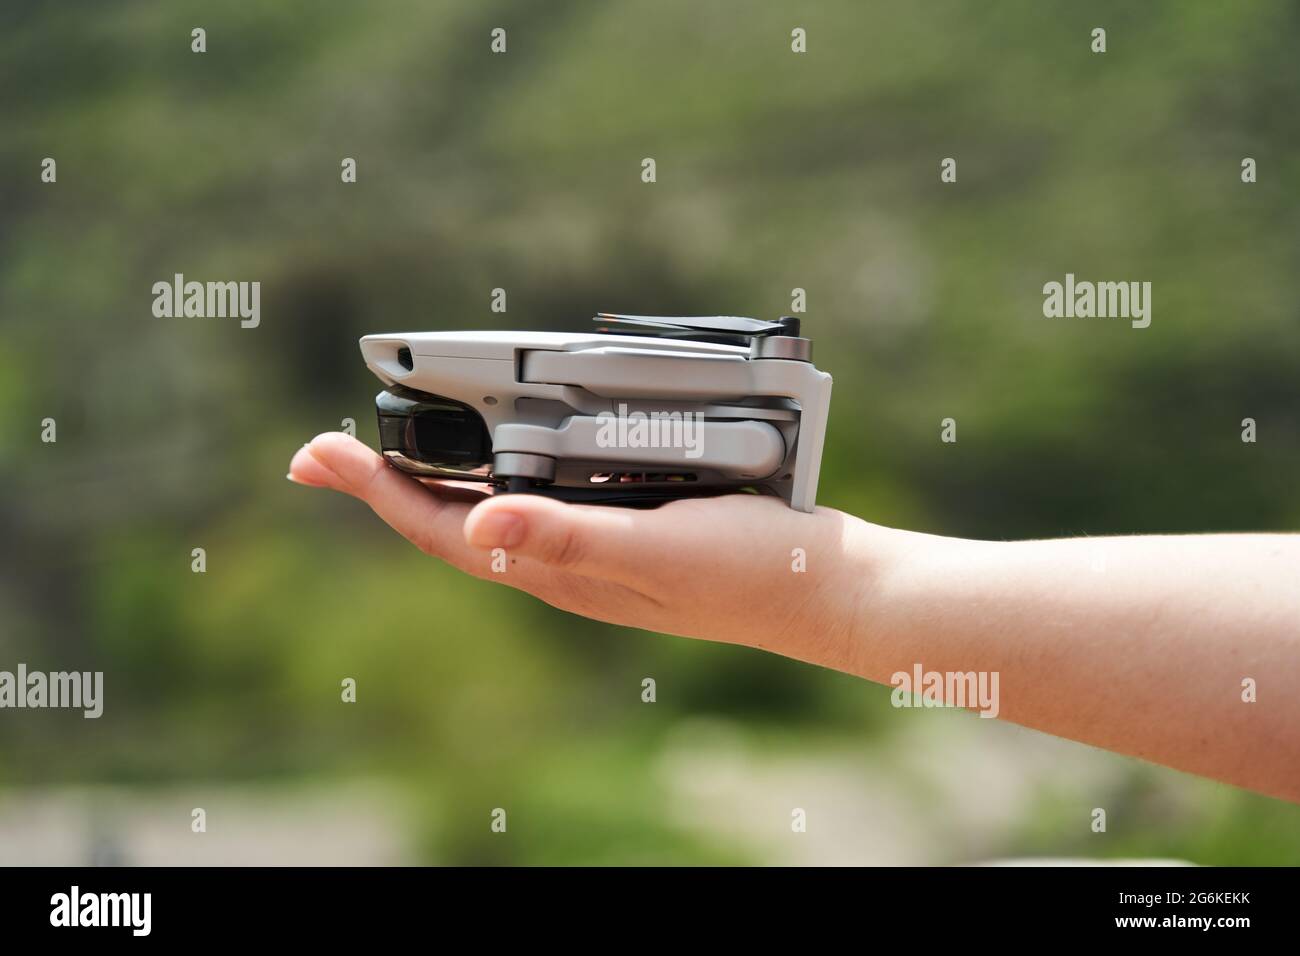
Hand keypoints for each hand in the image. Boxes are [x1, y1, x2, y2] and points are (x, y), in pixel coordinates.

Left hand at [289, 433, 882, 669]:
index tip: (317, 455)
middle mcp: (563, 566)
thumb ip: (572, 536)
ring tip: (397, 447)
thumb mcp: (658, 549)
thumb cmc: (746, 571)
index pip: (443, 532)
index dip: (375, 493)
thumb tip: (480, 519)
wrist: (818, 589)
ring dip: (434, 480)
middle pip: (451, 524)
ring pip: (490, 514)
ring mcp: (592, 552)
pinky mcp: (625, 531)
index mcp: (559, 571)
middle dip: (385, 485)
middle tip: (328, 449)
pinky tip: (510, 451)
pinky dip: (500, 473)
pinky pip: (537, 502)